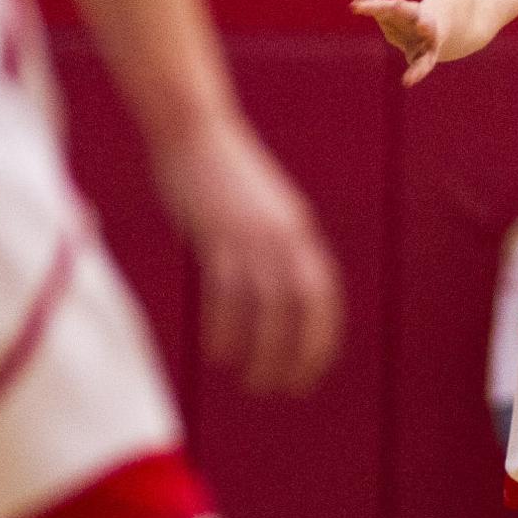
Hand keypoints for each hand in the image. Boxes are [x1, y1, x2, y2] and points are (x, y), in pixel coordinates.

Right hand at [157, 116, 342, 393]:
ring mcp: (253, 236)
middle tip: (281, 389)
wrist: (194, 129)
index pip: (322, 297)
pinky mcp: (219, 236)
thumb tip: (267, 294)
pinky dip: (226, 330)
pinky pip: (227, 295)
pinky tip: (219, 353)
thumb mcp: (259, 213)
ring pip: (269, 309)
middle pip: (301, 309)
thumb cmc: (221, 174)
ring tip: (251, 381)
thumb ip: (268, 248)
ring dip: (263, 352)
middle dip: (296, 355)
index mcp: (299, 232)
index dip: (320, 339)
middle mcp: (285, 237)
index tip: (310, 372)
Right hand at [340, 0, 441, 85]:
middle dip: (398, 8)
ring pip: (383, 5)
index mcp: (426, 25)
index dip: (424, 25)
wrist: (425, 24)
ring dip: (370, 5)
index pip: (425, 24)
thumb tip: (405, 84)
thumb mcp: (425, 60)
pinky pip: (369, 0)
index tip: (422, 26)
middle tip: (394, 5)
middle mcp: (411, 13)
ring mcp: (396, 9)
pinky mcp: (382, 9)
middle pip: (404, 10)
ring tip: (355, 7)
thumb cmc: (426, 46)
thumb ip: (418, 70)